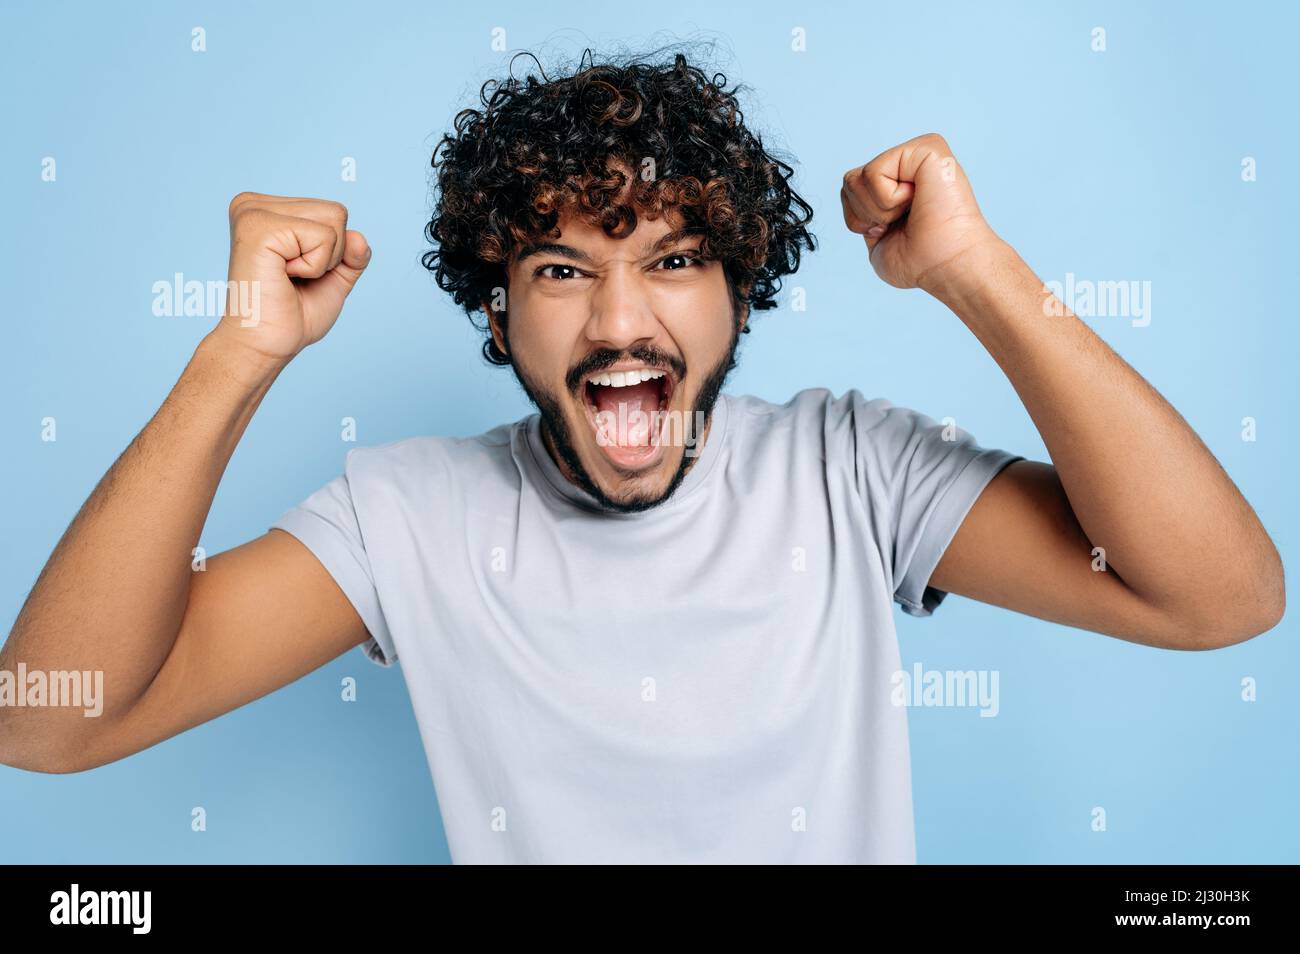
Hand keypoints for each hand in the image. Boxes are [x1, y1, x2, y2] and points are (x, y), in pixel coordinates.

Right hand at [210, 192, 371, 362]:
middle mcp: (254, 204)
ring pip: (334, 220)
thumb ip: (352, 253)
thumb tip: (358, 236)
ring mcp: (253, 211)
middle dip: (330, 254)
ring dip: (322, 260)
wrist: (266, 344)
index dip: (332, 253)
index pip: (333, 212)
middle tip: (293, 277)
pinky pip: (324, 237)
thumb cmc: (292, 315)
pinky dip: (315, 266)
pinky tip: (283, 276)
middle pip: (337, 211)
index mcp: (266, 209)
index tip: (297, 274)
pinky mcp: (258, 226)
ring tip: (287, 276)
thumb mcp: (333, 277)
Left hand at [841, 133, 1002, 292]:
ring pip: (857, 177)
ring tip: (911, 213)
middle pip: (849, 181)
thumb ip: (861, 210)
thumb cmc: (921, 259)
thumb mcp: (877, 239)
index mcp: (898, 181)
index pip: (850, 190)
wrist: (949, 265)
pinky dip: (887, 200)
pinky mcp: (926, 147)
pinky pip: (873, 172)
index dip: (861, 220)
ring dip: (878, 209)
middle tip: (902, 223)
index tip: (894, 230)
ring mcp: (917, 152)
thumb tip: (852, 181)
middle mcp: (908, 162)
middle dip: (866, 214)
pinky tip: (917, 201)